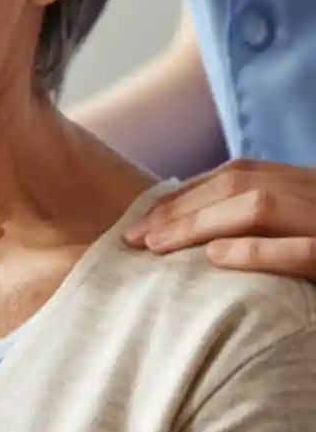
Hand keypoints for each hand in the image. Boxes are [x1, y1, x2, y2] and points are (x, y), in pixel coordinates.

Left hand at [124, 159, 315, 278]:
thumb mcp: (303, 227)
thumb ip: (265, 222)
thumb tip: (203, 236)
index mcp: (309, 184)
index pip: (240, 174)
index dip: (186, 193)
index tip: (145, 217)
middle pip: (239, 185)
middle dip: (179, 208)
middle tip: (133, 236)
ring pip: (260, 206)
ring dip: (199, 223)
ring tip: (156, 245)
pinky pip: (300, 250)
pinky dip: (253, 251)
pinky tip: (213, 257)